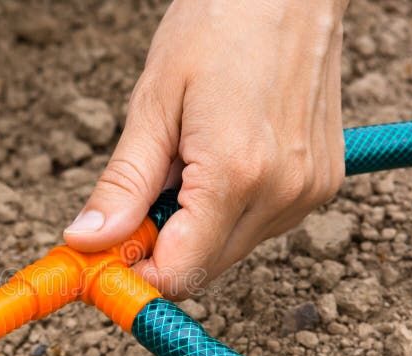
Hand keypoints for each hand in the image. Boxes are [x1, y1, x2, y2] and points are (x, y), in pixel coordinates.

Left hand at [64, 0, 346, 298]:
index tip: (103, 259)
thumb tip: (90, 241)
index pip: (179, 272)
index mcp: (237, 173)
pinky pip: (258, 225)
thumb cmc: (220, 24)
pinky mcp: (321, 184)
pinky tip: (219, 162)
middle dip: (159, 251)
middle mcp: (283, 193)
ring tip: (185, 163)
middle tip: (133, 206)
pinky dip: (226, 211)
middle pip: (203, 268)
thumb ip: (123, 185)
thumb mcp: (153, 102)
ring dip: (192, 228)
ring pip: (229, 250)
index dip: (133, 275)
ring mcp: (309, 191)